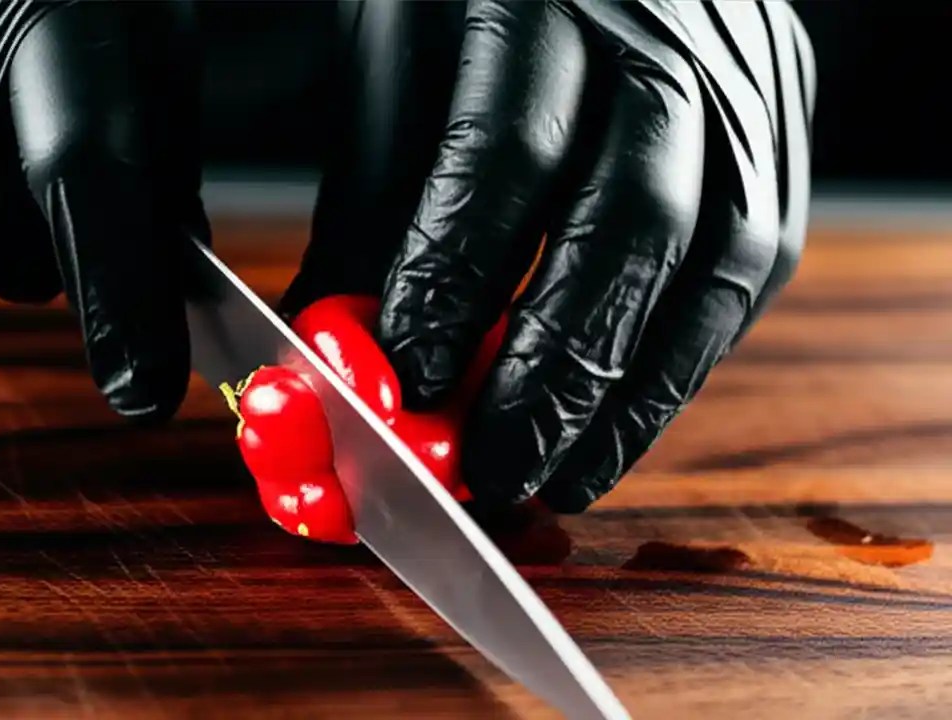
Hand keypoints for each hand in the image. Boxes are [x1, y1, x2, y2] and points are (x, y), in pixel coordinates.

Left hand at [287, 0, 814, 511]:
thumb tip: (340, 363)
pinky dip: (694, 345)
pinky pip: (763, 249)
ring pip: (727, 254)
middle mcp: (667, 26)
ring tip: (571, 471)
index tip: (410, 379)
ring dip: (645, 388)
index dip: (458, 277)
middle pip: (638, 221)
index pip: (510, 149)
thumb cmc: (461, 1)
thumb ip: (373, 217)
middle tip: (498, 465)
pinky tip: (631, 404)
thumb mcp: (396, 75)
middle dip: (561, 369)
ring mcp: (745, 66)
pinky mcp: (780, 107)